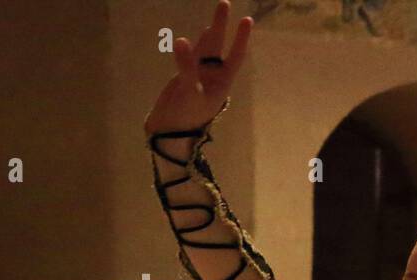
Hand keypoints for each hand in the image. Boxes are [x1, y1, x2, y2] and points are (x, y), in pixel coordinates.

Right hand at [144, 1, 251, 134]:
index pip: (235, 55)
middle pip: (219, 45)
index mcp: (222, 82)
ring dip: (210, 31)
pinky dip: (194, 44)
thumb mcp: (189, 91)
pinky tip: (198, 33)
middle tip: (225, 3)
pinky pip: (191, 55)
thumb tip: (182, 41)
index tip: (247, 20)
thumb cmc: (186, 115)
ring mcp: (198, 75)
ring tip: (218, 13)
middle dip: (222, 25)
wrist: (169, 130)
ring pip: (205, 48)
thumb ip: (186, 66)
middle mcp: (213, 76)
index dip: (241, 37)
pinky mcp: (184, 76)